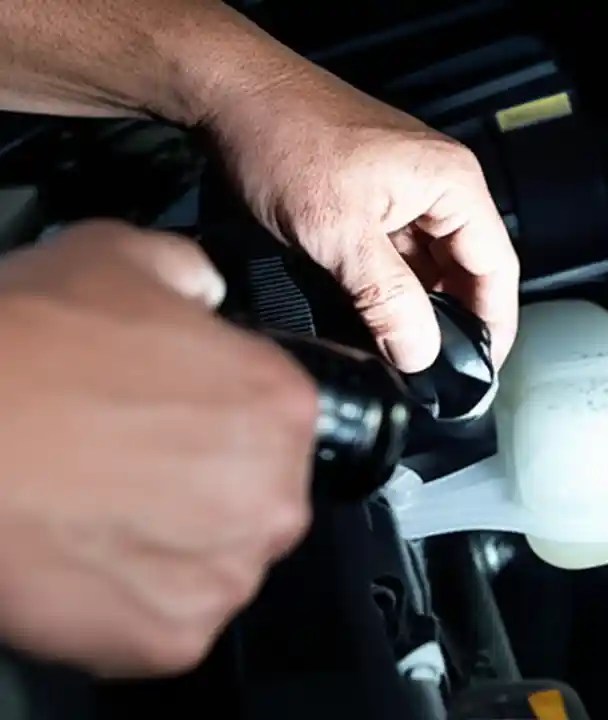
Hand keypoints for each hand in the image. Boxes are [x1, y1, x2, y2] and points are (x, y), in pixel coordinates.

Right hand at [0, 221, 316, 676]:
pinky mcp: (173, 638)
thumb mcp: (117, 258)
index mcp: (282, 405)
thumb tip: (205, 292)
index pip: (282, 423)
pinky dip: (127, 602)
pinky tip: (80, 553)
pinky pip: (166, 623)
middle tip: (126, 467)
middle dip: (205, 488)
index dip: (223, 420)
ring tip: (94, 509)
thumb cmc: (19, 352)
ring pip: (216, 565)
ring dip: (169, 546)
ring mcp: (226, 574)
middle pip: (257, 500)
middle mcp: (275, 495)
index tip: (179, 424)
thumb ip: (189, 276)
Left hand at [205, 69, 519, 372]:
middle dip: (450, 325)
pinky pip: (397, 259)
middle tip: (429, 373)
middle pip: (467, 272)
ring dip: (415, 310)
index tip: (477, 374)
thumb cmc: (283, 137)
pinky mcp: (374, 202)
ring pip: (429, 270)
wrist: (228, 94)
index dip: (493, 327)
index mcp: (453, 184)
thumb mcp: (338, 233)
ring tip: (397, 353)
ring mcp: (407, 194)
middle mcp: (440, 187)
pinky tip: (371, 320)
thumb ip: (388, 300)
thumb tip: (420, 356)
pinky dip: (389, 292)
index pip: (497, 270)